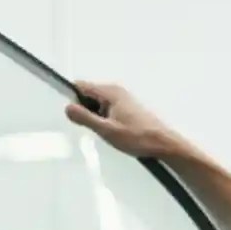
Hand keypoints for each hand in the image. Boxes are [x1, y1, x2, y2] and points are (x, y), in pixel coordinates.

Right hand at [64, 81, 186, 158]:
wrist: (163, 143)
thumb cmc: (136, 137)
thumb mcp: (106, 130)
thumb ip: (85, 118)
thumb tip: (67, 108)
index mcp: (110, 92)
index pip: (80, 86)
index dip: (72, 98)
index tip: (71, 115)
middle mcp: (115, 91)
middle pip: (88, 95)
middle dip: (84, 110)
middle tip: (91, 128)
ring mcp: (122, 99)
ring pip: (97, 104)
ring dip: (95, 117)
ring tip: (104, 132)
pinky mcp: (126, 108)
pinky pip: (106, 110)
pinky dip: (104, 119)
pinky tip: (112, 133)